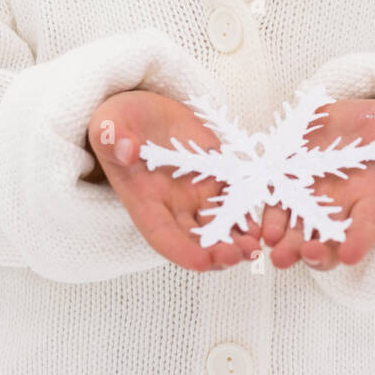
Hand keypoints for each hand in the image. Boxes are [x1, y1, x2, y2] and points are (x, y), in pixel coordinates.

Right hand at [87, 90, 263, 273]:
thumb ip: (113, 138)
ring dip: (238, 239)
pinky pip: (236, 198)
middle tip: (238, 256)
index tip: (202, 262)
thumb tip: (126, 148)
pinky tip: (265, 220)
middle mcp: (173, 205)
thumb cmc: (119, 124)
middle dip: (217, 253)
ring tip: (257, 246)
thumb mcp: (108, 127)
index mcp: (144, 201)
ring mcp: (197, 193)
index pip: (163, 236)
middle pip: (196, 239)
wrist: (141, 112)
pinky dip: (250, 212)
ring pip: (220, 225)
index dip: (182, 251)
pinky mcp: (217, 175)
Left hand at [261, 99, 374, 271]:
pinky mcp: (285, 188)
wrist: (344, 119)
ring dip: (288, 248)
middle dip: (319, 255)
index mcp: (369, 197)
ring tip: (278, 254)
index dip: (359, 241)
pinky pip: (275, 212)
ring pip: (299, 235)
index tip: (350, 255)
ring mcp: (310, 202)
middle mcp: (339, 208)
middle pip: (330, 243)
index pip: (367, 225)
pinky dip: (268, 224)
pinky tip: (260, 231)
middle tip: (309, 255)